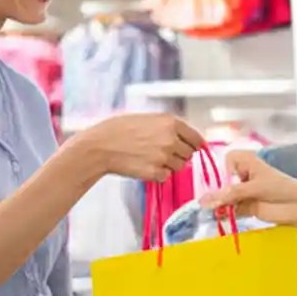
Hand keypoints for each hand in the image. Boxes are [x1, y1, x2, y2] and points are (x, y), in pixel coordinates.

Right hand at [78, 113, 203, 181]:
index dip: (194, 144)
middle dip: (179, 154)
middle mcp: (171, 139)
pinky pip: (166, 176)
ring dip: (168, 164)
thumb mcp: (147, 119)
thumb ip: (168, 127)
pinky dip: (157, 174)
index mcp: (170, 122)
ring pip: (179, 166)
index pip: (196, 138)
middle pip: (189, 154)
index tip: (193, 148)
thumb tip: (186, 138)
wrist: (100, 145)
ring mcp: (164, 156)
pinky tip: (144, 165)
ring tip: (149, 157)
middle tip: (161, 152)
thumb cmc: (119, 129)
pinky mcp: (156, 172)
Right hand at [200, 150, 296, 226]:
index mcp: (246, 162)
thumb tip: (205, 201)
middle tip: (210, 202)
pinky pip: (228, 210)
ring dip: (218, 205)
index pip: (226, 161)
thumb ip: (230, 194)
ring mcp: (242, 192)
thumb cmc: (281, 189)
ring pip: (223, 197)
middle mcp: (242, 175)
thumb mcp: (254, 188)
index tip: (221, 183)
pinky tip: (220, 218)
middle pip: (221, 181)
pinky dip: (224, 214)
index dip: (222, 171)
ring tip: (214, 211)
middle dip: (216, 192)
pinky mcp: (244, 207)